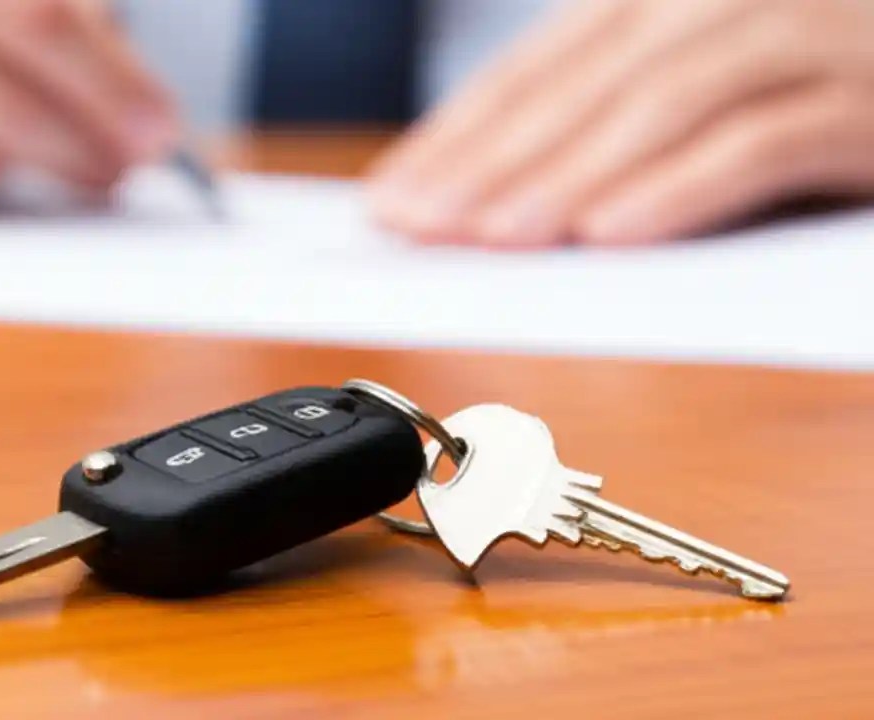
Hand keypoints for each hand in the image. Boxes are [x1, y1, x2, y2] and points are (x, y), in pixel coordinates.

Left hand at [370, 0, 873, 246]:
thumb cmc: (823, 96)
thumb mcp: (708, 88)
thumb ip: (618, 118)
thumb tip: (496, 192)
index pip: (549, 57)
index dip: (463, 126)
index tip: (394, 193)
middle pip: (591, 75)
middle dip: (493, 155)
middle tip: (417, 223)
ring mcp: (813, 34)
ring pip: (664, 101)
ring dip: (569, 173)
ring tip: (493, 238)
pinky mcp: (872, 100)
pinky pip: (763, 141)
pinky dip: (680, 187)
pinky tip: (610, 233)